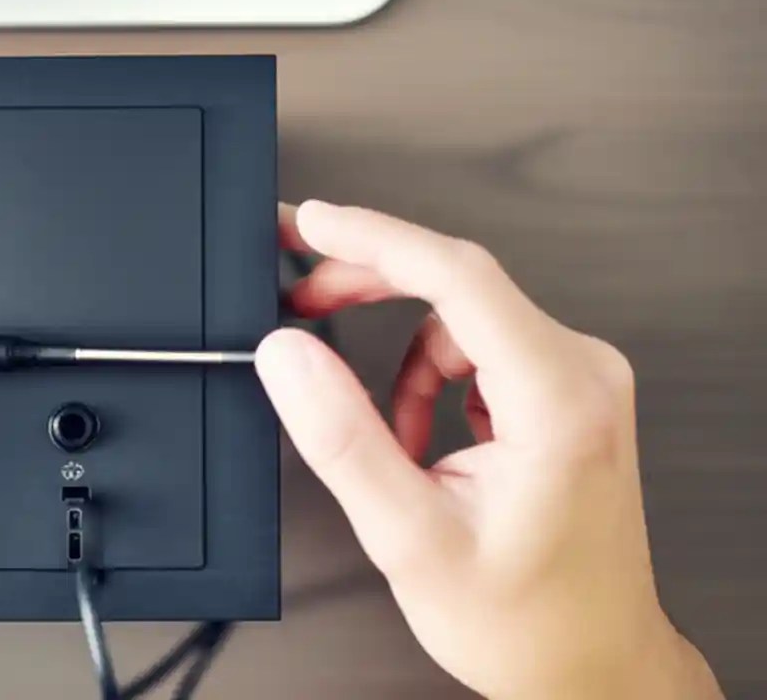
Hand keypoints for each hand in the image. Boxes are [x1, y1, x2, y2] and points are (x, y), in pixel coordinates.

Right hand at [258, 202, 722, 699]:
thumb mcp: (409, 536)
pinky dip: (432, 382)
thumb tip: (290, 356)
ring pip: (461, 319)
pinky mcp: (563, 392)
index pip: (458, 278)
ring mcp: (578, 380)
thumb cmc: (525, 618)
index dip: (374, 239)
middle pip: (457, 284)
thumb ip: (342, 437)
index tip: (312, 223)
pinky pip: (478, 350)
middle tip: (302, 298)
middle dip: (370, 283)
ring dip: (403, 363)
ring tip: (386, 440)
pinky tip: (420, 440)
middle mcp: (581, 373)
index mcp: (557, 400)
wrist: (589, 662)